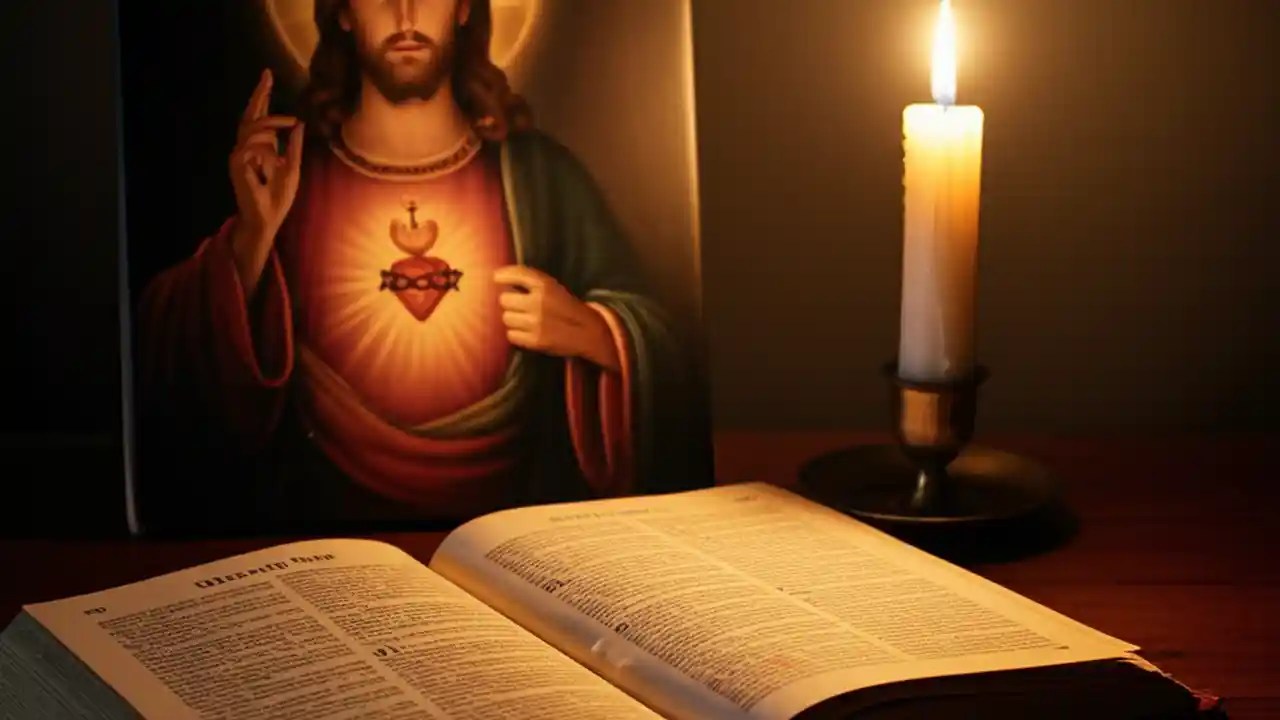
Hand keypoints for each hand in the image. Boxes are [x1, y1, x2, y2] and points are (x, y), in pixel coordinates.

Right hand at [228, 68, 303, 292]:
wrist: (268, 218)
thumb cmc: (279, 197)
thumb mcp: (293, 168)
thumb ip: (294, 147)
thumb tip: (299, 126)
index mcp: (261, 147)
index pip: (260, 117)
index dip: (263, 97)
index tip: (268, 77)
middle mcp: (247, 147)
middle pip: (249, 115)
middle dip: (258, 95)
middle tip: (266, 77)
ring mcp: (239, 155)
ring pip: (250, 127)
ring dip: (271, 122)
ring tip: (290, 121)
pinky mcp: (236, 165)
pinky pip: (247, 146)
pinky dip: (263, 146)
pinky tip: (273, 152)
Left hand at [495, 266, 619, 371]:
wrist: (588, 331)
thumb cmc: (566, 308)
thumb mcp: (553, 287)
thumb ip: (530, 282)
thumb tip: (497, 278)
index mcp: (545, 285)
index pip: (516, 274)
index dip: (503, 275)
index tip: (497, 278)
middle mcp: (539, 302)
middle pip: (504, 300)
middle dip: (510, 303)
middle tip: (520, 307)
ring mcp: (536, 322)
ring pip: (506, 318)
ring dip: (512, 319)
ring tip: (525, 320)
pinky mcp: (536, 340)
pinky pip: (511, 335)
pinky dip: (516, 334)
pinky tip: (527, 331)